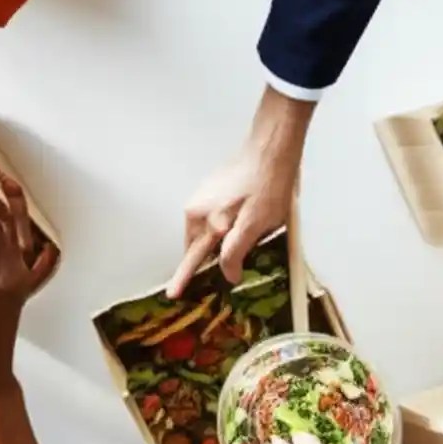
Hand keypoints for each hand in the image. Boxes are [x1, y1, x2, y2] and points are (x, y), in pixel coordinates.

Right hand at [169, 86, 312, 296]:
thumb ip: (237, 251)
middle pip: (196, 246)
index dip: (184, 278)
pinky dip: (219, 226)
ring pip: (203, 232)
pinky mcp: (207, 190)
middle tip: (231, 265)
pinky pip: (208, 218)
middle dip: (207, 258)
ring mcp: (200, 198)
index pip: (193, 258)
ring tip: (245, 234)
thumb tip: (228, 274)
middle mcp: (196, 210)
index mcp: (207, 221)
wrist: (270, 149)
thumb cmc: (269, 185)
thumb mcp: (257, 224)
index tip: (172, 294)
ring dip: (216, 241)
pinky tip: (241, 219)